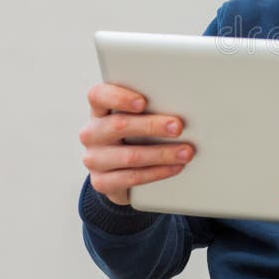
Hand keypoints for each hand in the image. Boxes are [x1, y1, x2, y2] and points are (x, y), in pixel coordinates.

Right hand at [79, 83, 194, 205]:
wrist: (118, 172)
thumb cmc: (133, 135)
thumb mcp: (137, 119)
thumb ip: (150, 109)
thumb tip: (183, 108)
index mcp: (100, 111)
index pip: (99, 96)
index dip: (118, 98)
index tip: (143, 102)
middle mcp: (92, 133)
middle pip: (118, 125)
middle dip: (152, 126)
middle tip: (178, 127)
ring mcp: (94, 159)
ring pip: (130, 156)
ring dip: (162, 154)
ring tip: (186, 152)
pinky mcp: (101, 182)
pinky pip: (132, 177)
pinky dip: (158, 172)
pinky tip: (175, 167)